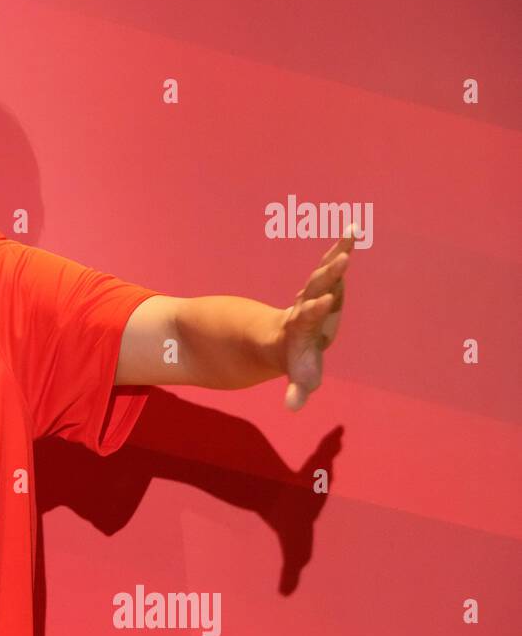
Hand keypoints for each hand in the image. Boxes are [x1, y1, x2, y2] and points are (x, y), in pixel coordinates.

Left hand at [280, 223, 354, 410]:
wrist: (282, 338)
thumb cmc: (295, 358)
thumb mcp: (297, 375)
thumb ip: (297, 388)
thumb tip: (292, 407)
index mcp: (300, 328)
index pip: (306, 318)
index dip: (313, 310)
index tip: (322, 301)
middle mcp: (305, 306)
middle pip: (315, 289)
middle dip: (327, 276)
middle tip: (339, 260)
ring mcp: (314, 293)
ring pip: (324, 272)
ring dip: (336, 255)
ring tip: (349, 236)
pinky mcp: (325, 285)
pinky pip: (334, 265)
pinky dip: (343, 247)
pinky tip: (352, 227)